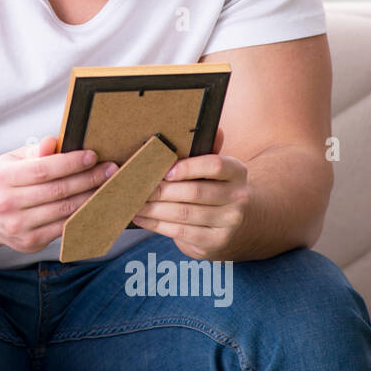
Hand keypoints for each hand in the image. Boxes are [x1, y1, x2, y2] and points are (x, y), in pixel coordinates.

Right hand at [0, 134, 118, 253]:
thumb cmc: (8, 182)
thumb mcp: (14, 160)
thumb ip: (36, 151)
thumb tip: (53, 142)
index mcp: (3, 178)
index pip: (42, 169)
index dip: (70, 163)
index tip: (92, 156)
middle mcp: (7, 203)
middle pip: (57, 190)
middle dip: (88, 178)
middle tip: (110, 170)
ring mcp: (18, 225)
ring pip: (64, 210)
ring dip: (90, 197)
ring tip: (108, 186)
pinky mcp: (31, 241)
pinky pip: (64, 227)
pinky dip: (83, 216)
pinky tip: (96, 205)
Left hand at [131, 128, 250, 259]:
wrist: (237, 222)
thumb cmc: (215, 187)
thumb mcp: (215, 169)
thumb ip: (205, 149)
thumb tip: (198, 128)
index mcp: (237, 172)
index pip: (215, 165)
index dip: (189, 167)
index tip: (165, 170)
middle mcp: (238, 197)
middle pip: (194, 192)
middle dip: (160, 189)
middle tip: (135, 185)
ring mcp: (229, 222)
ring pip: (183, 213)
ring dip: (153, 208)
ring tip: (132, 201)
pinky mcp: (215, 242)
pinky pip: (179, 232)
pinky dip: (155, 224)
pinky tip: (140, 217)